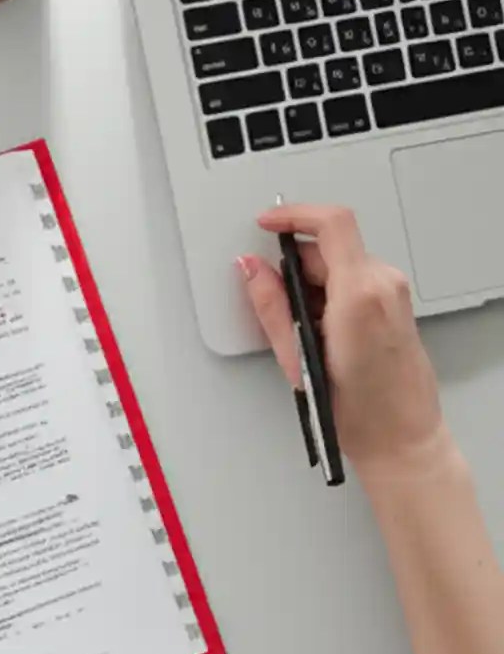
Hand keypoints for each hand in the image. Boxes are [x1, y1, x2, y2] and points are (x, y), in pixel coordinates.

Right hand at [237, 204, 446, 476]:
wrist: (401, 438)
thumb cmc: (358, 411)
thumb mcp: (297, 358)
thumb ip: (271, 304)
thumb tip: (251, 269)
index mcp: (360, 295)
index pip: (332, 224)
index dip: (294, 215)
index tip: (268, 222)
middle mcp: (384, 286)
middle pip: (330, 246)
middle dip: (295, 264)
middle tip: (275, 299)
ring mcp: (395, 293)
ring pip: (341, 262)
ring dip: (312, 281)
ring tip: (302, 328)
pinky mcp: (396, 302)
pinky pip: (355, 277)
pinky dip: (329, 291)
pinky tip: (321, 329)